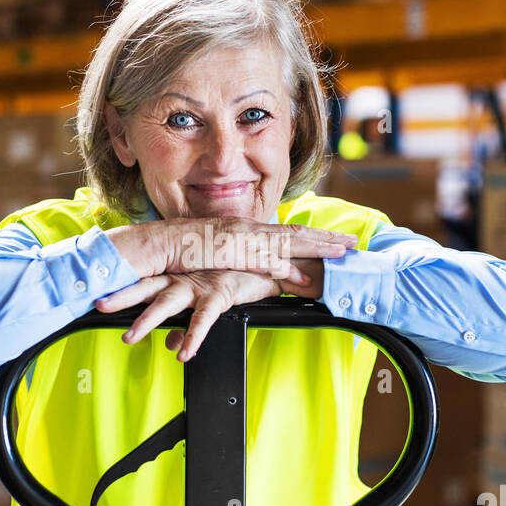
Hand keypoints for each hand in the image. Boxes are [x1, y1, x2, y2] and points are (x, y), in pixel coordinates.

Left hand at [95, 268, 290, 361]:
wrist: (269, 268)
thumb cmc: (235, 280)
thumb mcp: (205, 305)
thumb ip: (185, 328)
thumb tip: (172, 346)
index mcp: (174, 278)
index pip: (141, 283)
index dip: (119, 288)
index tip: (94, 295)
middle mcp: (181, 278)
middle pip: (145, 287)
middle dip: (121, 296)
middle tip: (99, 305)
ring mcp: (199, 283)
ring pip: (167, 302)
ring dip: (146, 320)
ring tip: (129, 337)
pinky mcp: (219, 292)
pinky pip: (203, 319)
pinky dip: (192, 337)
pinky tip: (183, 353)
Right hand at [106, 217, 355, 282]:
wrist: (152, 244)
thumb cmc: (182, 252)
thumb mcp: (218, 254)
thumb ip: (239, 260)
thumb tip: (260, 270)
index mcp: (246, 231)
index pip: (288, 233)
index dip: (315, 237)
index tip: (338, 242)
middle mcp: (246, 231)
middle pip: (294, 234)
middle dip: (325, 239)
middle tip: (353, 243)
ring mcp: (237, 240)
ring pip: (284, 242)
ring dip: (312, 247)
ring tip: (338, 253)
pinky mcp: (225, 252)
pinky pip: (257, 259)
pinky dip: (279, 266)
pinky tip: (297, 274)